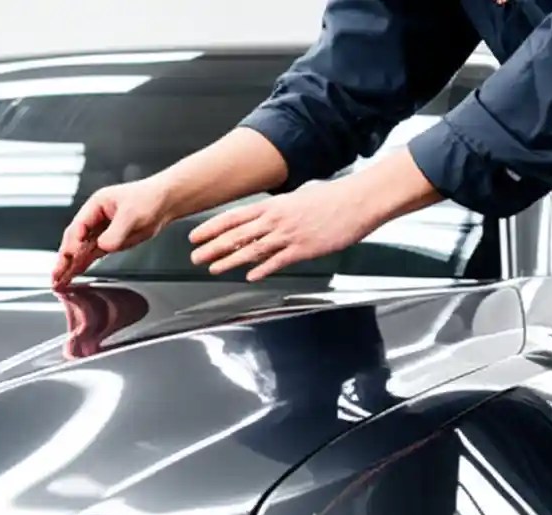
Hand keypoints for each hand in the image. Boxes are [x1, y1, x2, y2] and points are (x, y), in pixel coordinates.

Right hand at [51, 179, 171, 287]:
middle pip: (74, 240)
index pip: (79, 226)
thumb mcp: (131, 215)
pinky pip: (91, 255)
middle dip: (64, 259)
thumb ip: (116, 232)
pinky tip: (73, 274)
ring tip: (59, 281)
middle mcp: (95, 219)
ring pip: (81, 250)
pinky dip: (82, 265)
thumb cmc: (149, 198)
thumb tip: (103, 246)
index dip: (73, 242)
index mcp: (96, 206)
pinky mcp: (109, 241)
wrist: (164, 202)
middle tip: (55, 276)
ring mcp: (101, 231)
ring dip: (70, 265)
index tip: (70, 256)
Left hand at [188, 178, 378, 280]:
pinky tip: (250, 276)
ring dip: (231, 260)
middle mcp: (276, 219)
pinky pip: (279, 260)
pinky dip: (263, 268)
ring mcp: (289, 234)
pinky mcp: (304, 248)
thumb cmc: (330, 200)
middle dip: (213, 247)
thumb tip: (260, 225)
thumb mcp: (296, 201)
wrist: (357, 200)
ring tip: (213, 269)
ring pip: (253, 249)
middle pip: (237, 235)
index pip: (234, 217)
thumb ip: (276, 214)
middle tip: (195, 257)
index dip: (211, 228)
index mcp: (273, 206)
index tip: (194, 236)